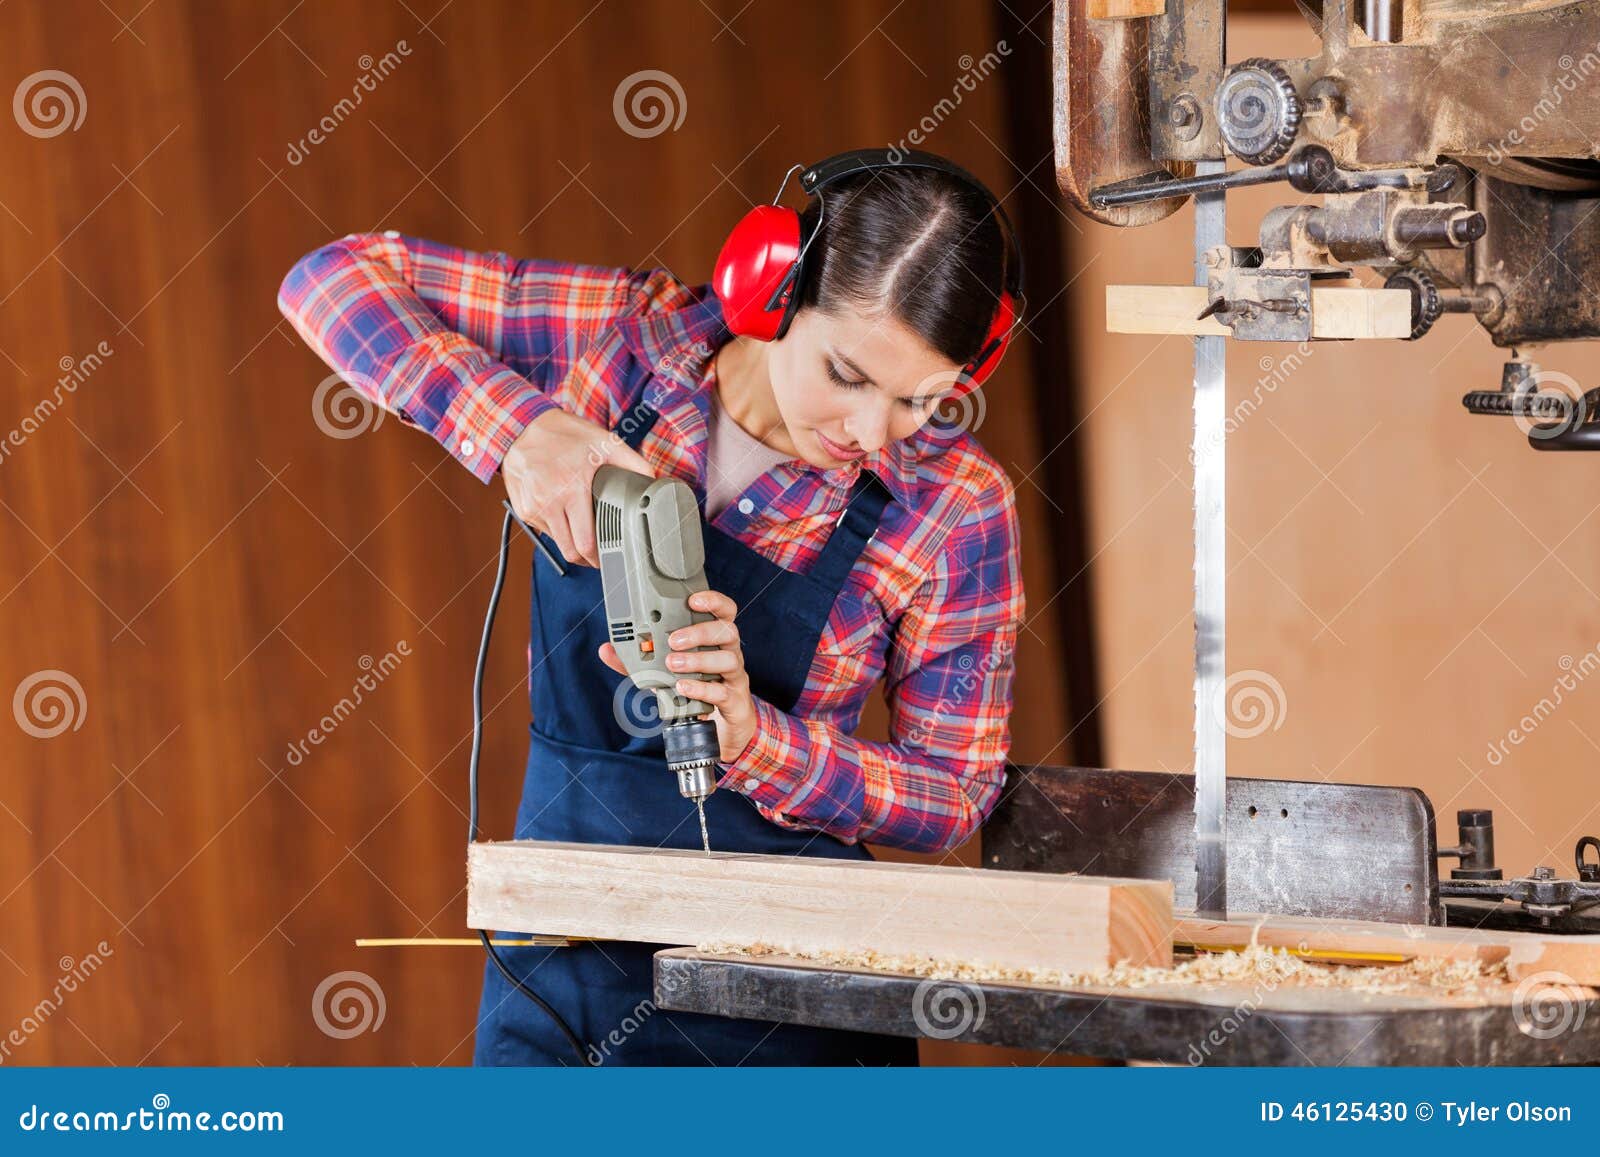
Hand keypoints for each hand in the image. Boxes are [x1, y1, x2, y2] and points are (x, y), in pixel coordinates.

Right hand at [502, 406, 653, 566]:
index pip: (585, 543)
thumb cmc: (565, 434)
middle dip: (587, 559)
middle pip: (570, 552)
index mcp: (572, 490)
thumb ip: (633, 463)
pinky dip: (554, 527)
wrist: (523, 426)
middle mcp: (549, 502)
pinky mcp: (521, 508)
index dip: (599, 558)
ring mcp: (532, 507)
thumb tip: (654, 481)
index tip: (609, 558)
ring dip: (570, 541)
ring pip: (556, 542)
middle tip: (598, 556)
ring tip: (581, 529)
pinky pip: (542, 529)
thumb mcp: (605, 441)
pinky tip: (562, 512)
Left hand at [597, 589, 757, 763]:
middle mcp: (728, 652)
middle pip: (727, 631)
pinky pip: (723, 691)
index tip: (692, 600)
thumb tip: (606, 650)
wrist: (720, 721)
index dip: (713, 601)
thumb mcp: (665, 670)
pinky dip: (701, 689)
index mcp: (715, 638)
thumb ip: (637, 660)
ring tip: (674, 664)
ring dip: (699, 660)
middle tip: (672, 640)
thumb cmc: (694, 684)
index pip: (724, 611)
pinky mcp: (733, 699)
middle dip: (699, 632)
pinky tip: (683, 687)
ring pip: (728, 659)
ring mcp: (733, 676)